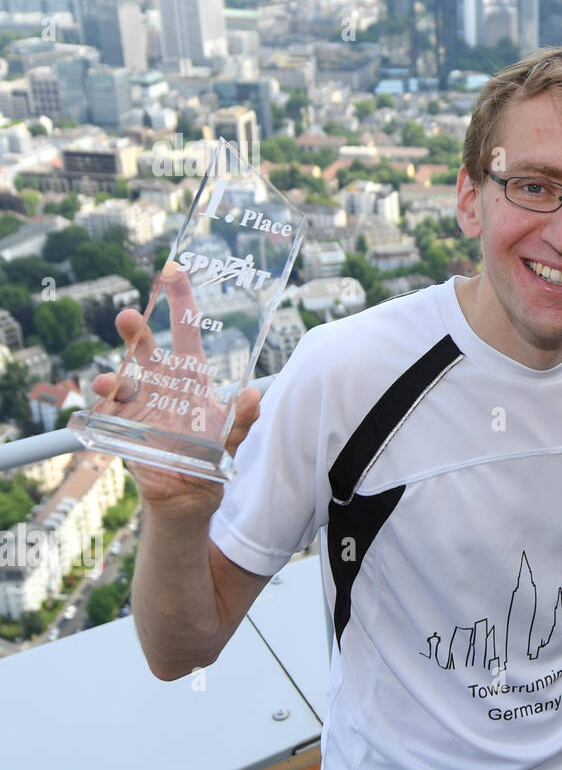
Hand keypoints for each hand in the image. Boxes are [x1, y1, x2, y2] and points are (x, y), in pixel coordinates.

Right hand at [88, 264, 260, 522]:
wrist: (187, 498)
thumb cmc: (210, 460)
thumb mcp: (231, 441)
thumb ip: (242, 420)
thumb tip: (255, 394)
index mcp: (191, 379)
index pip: (187, 333)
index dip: (181, 303)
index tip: (174, 272)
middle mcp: (162, 386)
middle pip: (146, 350)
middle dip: (136, 332)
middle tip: (129, 316)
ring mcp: (139, 406)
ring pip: (122, 382)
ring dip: (114, 378)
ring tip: (111, 383)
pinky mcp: (122, 431)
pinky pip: (106, 416)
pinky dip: (101, 412)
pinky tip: (98, 411)